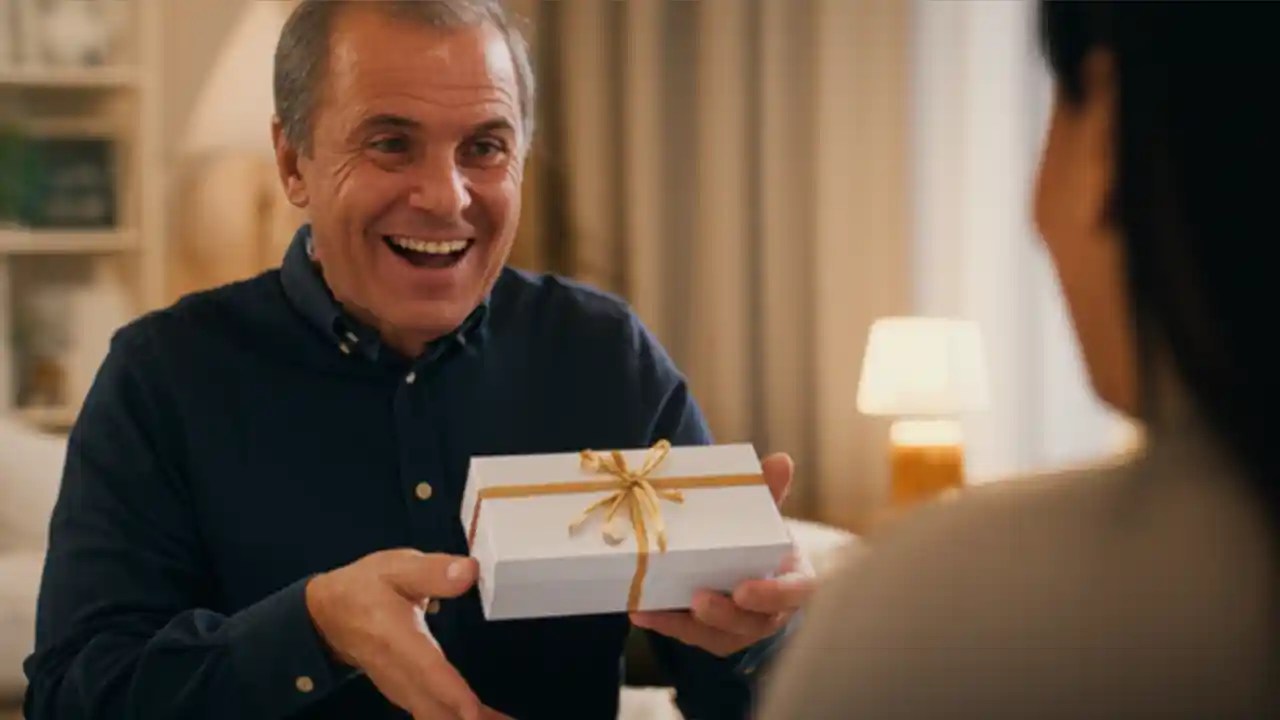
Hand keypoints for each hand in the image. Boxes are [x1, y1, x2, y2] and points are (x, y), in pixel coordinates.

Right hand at [306, 549, 510, 719]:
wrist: (326, 615)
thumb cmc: (365, 588)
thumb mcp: (396, 567)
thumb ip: (433, 571)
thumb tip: (470, 572)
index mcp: (399, 638)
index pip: (428, 670)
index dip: (452, 693)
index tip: (473, 713)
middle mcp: (400, 671)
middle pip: (435, 708)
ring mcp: (401, 688)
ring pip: (434, 716)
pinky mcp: (406, 694)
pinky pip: (432, 714)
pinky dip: (456, 719)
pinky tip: (487, 719)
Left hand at [630, 453, 816, 656]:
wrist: (752, 563)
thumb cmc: (762, 539)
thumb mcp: (767, 515)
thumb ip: (771, 491)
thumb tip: (780, 460)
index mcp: (793, 582)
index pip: (793, 593)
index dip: (771, 595)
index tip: (743, 588)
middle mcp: (771, 613)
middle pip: (752, 622)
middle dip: (723, 614)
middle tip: (698, 600)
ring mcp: (740, 629)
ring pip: (718, 636)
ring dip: (685, 625)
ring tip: (653, 609)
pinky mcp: (712, 635)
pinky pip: (689, 634)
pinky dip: (665, 623)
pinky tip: (640, 611)